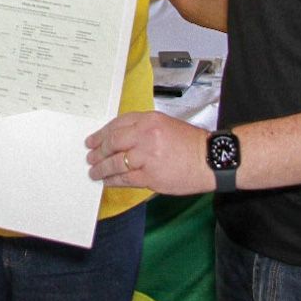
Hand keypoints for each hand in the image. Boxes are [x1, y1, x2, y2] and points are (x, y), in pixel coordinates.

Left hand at [85, 111, 215, 195]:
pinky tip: (107, 181)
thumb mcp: (165, 125)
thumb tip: (120, 138)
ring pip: (115, 162)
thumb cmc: (190, 143)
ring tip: (94, 171)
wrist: (211, 160)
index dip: (102, 133)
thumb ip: (142, 128)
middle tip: (90, 155)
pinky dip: (113, 180)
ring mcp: (146, 157)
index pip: (117, 124)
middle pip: (112, 142)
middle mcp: (145, 136)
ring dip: (101, 168)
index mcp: (149, 120)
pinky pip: (125, 178)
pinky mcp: (150, 176)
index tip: (93, 140)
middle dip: (98, 150)